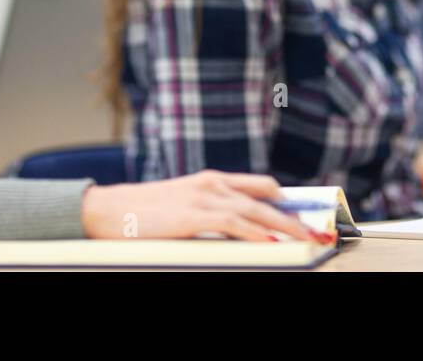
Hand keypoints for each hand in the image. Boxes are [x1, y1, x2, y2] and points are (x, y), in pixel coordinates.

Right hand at [79, 170, 319, 241]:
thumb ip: (208, 214)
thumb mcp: (181, 207)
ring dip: (284, 226)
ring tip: (306, 238)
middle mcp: (212, 183)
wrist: (107, 210)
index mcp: (210, 180)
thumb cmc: (140, 214)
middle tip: (316, 228)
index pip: (258, 185)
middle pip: (265, 197)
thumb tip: (236, 232)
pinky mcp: (195, 215)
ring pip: (256, 210)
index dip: (283, 199)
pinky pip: (235, 224)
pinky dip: (257, 234)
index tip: (302, 211)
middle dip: (293, 215)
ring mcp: (204, 196)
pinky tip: (272, 243)